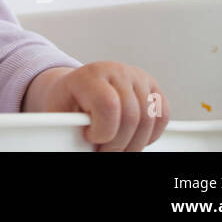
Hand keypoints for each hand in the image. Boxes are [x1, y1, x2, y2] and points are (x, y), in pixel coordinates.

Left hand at [29, 61, 169, 151]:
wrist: (75, 87)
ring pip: (150, 119)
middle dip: (119, 144)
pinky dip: (150, 133)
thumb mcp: (59, 114)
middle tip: (105, 150)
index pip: (108, 104)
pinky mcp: (151, 86)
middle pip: (132, 116)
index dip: (104, 131)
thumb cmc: (67, 103)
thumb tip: (70, 144)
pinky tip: (133, 137)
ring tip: (117, 146)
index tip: (91, 137)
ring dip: (135, 142)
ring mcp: (136, 76)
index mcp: (88, 75)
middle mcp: (115, 70)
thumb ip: (67, 128)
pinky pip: (162, 115)